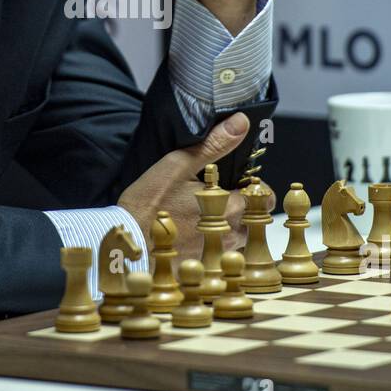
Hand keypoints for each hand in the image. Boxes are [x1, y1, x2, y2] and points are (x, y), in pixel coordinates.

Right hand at [118, 112, 251, 256]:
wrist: (126, 244)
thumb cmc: (149, 205)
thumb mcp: (177, 166)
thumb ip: (213, 145)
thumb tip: (240, 122)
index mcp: (230, 208)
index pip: (265, 197)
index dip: (255, 187)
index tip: (237, 183)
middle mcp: (230, 235)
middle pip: (254, 219)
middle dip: (243, 207)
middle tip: (217, 198)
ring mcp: (218, 255)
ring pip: (239, 238)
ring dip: (229, 227)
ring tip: (203, 217)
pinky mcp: (204, 268)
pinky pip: (221, 256)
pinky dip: (214, 245)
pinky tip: (194, 236)